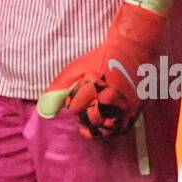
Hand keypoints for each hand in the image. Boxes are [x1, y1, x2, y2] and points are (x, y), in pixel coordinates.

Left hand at [38, 3, 164, 138]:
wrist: (132, 51)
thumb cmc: (101, 59)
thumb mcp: (76, 68)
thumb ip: (59, 89)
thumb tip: (44, 111)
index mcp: (95, 85)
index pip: (75, 108)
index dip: (73, 103)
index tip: (78, 95)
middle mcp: (112, 98)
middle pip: (92, 120)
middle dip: (85, 115)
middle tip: (87, 106)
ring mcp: (126, 106)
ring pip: (107, 129)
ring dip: (98, 125)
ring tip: (95, 115)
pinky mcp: (136, 111)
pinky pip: (121, 130)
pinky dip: (112, 129)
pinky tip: (107, 120)